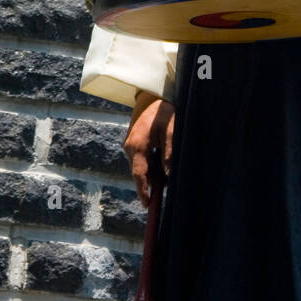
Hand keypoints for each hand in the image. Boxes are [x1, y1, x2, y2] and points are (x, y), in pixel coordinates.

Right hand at [123, 92, 174, 206]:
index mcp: (137, 146)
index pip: (139, 174)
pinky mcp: (134, 143)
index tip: (148, 205)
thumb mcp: (170, 131)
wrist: (152, 95)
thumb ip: (169, 154)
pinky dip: (152, 165)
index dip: (143, 191)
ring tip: (168, 172)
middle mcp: (130, 147)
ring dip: (154, 174)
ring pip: (142, 167)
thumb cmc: (163, 111)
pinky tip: (163, 162)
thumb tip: (169, 175)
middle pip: (140, 173)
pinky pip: (142, 159)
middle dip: (152, 183)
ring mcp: (130, 145)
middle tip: (166, 189)